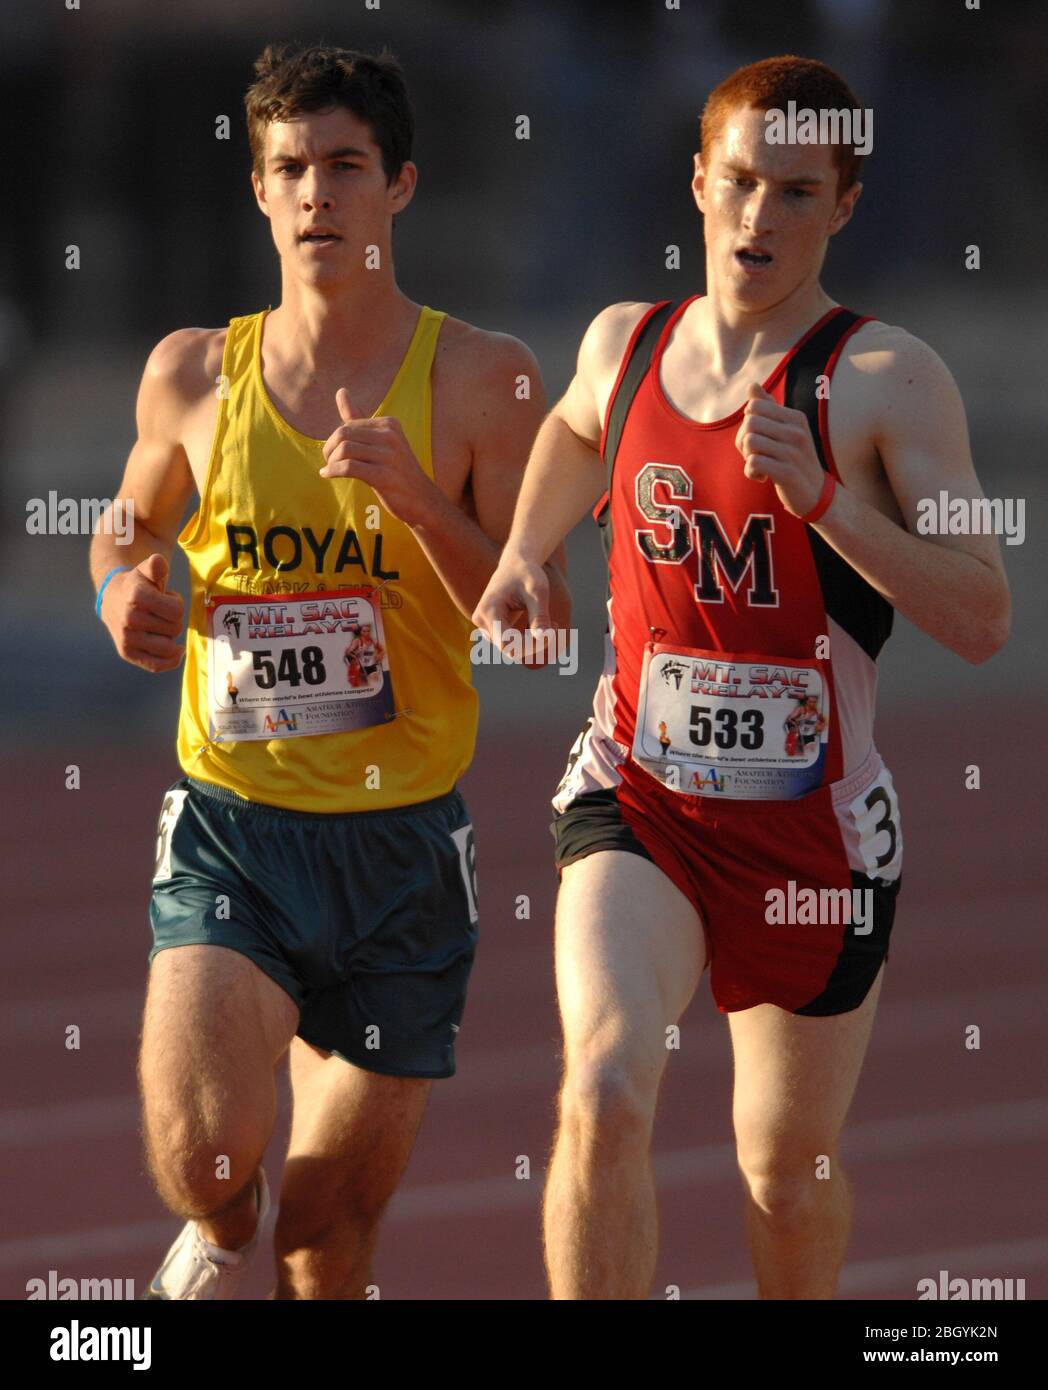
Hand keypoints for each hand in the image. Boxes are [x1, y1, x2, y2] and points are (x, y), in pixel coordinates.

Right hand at [101, 553, 184, 672]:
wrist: (112, 598)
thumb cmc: (137, 584)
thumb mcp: (146, 570)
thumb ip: (156, 565)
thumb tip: (158, 561)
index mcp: (136, 597)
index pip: (177, 611)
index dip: (176, 603)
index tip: (165, 598)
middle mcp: (129, 619)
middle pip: (175, 628)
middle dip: (173, 619)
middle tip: (159, 611)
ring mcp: (127, 638)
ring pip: (169, 647)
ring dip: (170, 636)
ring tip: (158, 624)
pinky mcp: (127, 653)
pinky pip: (157, 666)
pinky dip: (171, 660)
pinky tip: (175, 650)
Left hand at [319, 387, 438, 527]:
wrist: (422, 501)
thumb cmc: (398, 471)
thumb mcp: (382, 441)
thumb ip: (359, 418)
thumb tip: (341, 390)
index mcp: (390, 424)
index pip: (349, 424)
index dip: (334, 439)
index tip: (332, 453)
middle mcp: (390, 436)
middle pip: (343, 434)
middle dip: (329, 449)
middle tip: (328, 462)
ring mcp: (388, 456)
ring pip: (344, 449)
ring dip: (331, 461)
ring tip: (329, 470)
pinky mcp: (384, 476)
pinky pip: (348, 467)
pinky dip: (333, 471)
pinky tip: (327, 475)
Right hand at [472, 551, 557, 665]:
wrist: (516, 564)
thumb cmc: (528, 573)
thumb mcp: (538, 591)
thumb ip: (540, 615)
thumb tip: (543, 638)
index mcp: (488, 610)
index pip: (507, 643)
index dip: (530, 645)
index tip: (551, 632)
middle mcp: (481, 621)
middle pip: (509, 650)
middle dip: (534, 644)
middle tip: (554, 627)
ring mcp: (484, 626)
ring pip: (511, 650)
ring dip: (533, 642)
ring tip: (550, 624)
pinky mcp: (491, 629)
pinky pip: (511, 645)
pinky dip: (528, 640)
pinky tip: (540, 626)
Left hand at [735, 382, 828, 518]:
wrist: (815, 494)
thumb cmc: (794, 460)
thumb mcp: (785, 431)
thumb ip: (768, 408)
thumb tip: (752, 385)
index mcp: (796, 418)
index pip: (754, 406)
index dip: (748, 423)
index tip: (759, 438)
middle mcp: (797, 432)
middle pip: (749, 423)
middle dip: (743, 441)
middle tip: (755, 455)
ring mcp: (793, 453)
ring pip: (750, 442)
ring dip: (747, 457)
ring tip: (759, 466)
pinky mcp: (787, 473)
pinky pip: (753, 463)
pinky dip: (751, 472)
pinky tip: (762, 477)